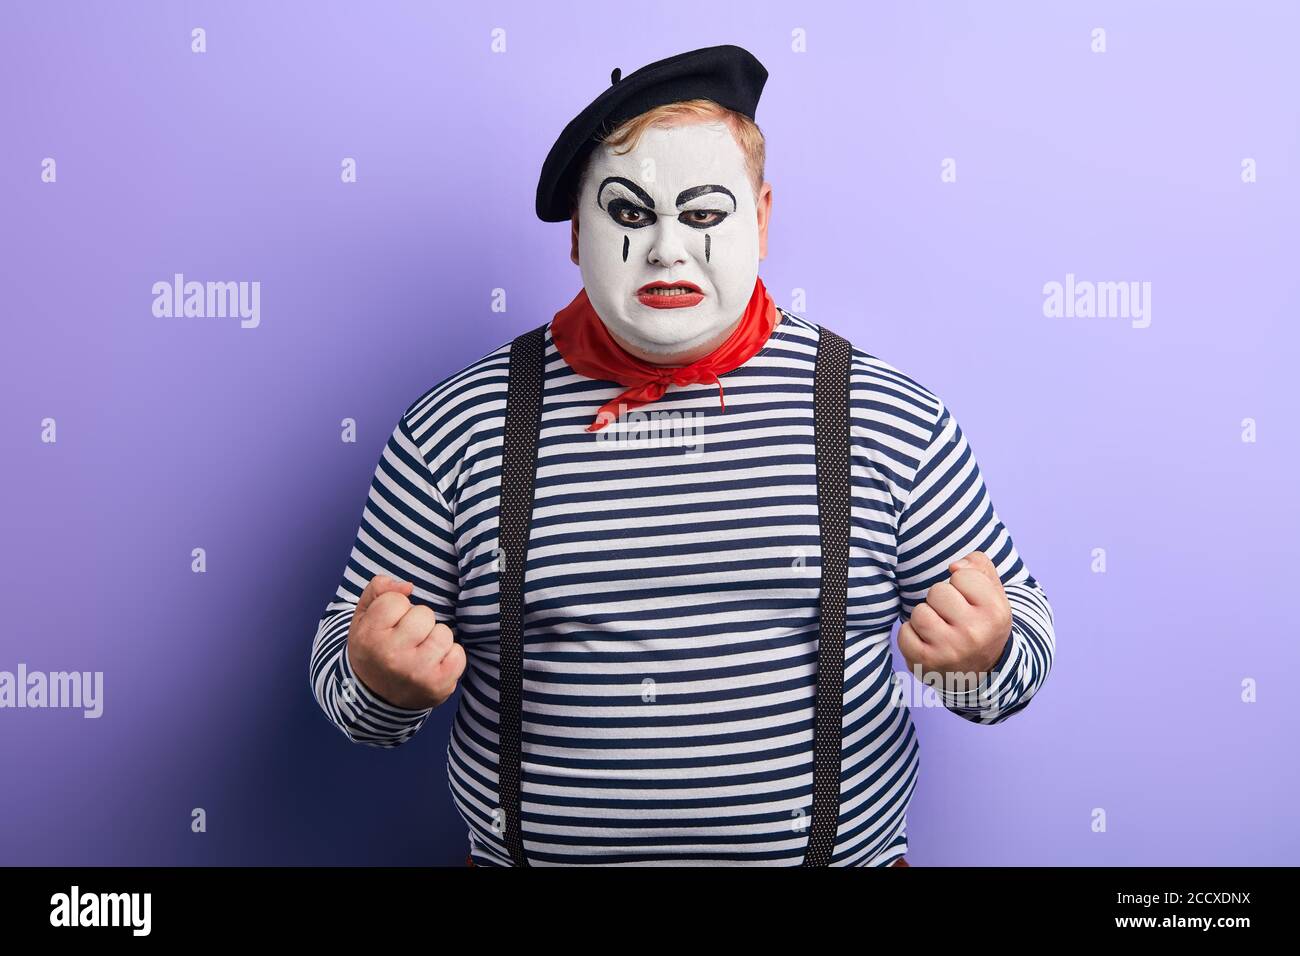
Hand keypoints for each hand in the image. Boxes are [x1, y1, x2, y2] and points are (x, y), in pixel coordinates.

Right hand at [345, 574, 465, 709]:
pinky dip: (450, 656)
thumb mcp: (363, 617)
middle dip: (418, 622)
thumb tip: (408, 586)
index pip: (396, 600)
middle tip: (406, 639)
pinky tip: (433, 664)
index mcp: (369, 636)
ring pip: (443, 632)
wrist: (375, 697)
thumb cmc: (374, 648)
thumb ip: (379, 589)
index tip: (389, 625)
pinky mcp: (438, 685)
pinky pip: (459, 653)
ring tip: (420, 651)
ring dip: (435, 638)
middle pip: (424, 613)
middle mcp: (391, 655)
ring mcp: (417, 672)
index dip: (396, 609)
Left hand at [897, 551, 1012, 683]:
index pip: (962, 575)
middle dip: (942, 600)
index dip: (962, 584)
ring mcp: (949, 650)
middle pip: (937, 591)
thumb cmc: (983, 623)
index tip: (969, 600)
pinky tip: (927, 641)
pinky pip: (904, 632)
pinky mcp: (925, 662)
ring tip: (940, 628)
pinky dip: (911, 634)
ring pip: (919, 612)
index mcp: (995, 613)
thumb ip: (979, 566)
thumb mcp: (993, 593)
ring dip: (926, 616)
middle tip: (953, 616)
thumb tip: (954, 567)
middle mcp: (974, 633)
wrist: (982, 672)